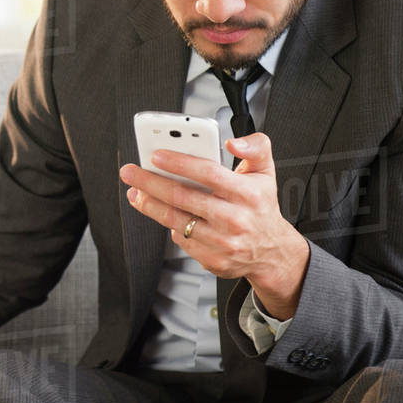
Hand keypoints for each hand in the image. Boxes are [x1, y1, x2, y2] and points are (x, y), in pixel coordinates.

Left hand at [118, 132, 309, 319]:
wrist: (272, 251)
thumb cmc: (261, 206)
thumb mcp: (266, 171)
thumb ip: (255, 147)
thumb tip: (233, 143)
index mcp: (247, 194)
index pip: (207, 173)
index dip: (178, 163)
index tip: (155, 156)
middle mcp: (234, 219)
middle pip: (182, 197)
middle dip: (150, 183)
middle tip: (130, 173)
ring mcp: (223, 242)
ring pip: (175, 221)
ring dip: (149, 205)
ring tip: (135, 193)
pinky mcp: (213, 260)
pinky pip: (182, 239)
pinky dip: (170, 225)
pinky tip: (164, 213)